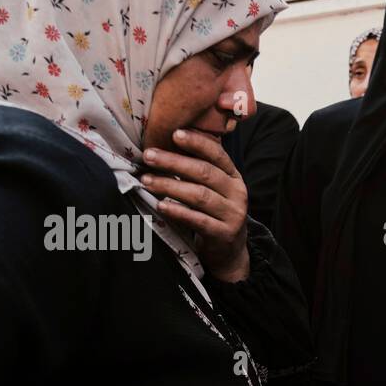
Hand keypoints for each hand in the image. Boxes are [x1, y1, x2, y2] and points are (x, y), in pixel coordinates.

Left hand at [141, 127, 249, 281]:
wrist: (230, 250)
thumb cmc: (215, 213)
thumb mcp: (215, 189)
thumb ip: (200, 169)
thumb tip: (168, 143)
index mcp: (234, 177)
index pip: (218, 154)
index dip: (197, 143)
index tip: (174, 134)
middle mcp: (237, 193)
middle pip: (205, 173)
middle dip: (174, 162)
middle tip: (149, 156)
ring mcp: (233, 214)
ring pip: (200, 195)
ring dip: (170, 186)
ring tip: (147, 181)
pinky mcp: (224, 234)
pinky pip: (198, 220)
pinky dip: (178, 211)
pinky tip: (161, 205)